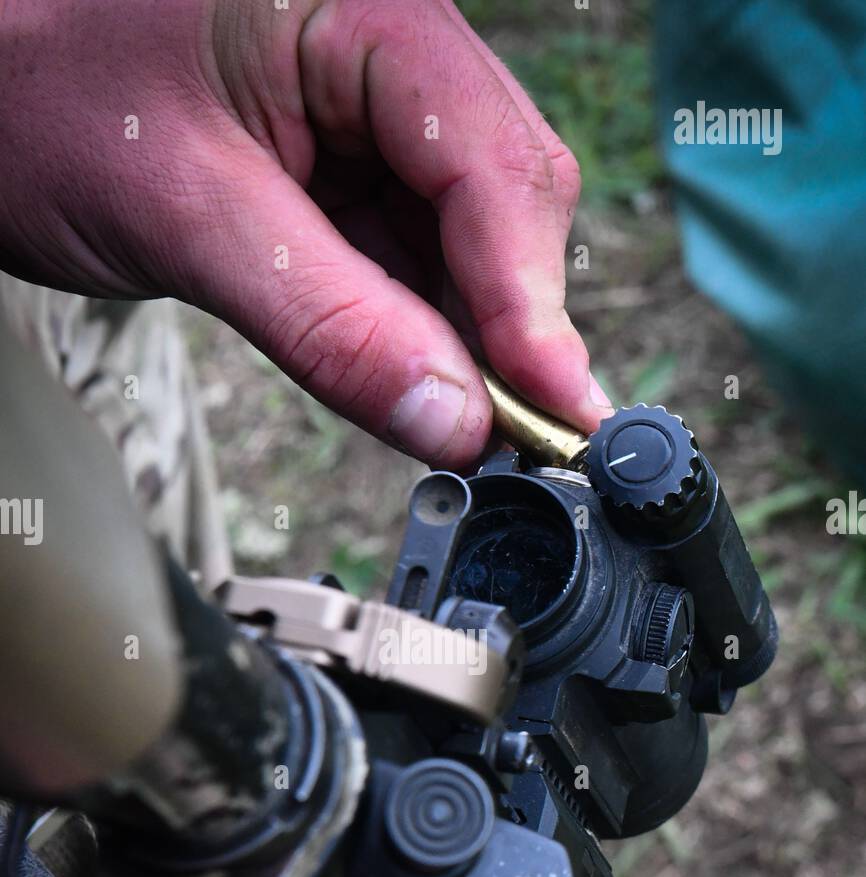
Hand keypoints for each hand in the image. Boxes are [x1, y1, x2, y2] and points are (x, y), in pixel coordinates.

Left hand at [0, 0, 611, 465]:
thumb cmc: (40, 92)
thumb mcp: (189, 217)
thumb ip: (331, 325)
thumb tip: (453, 421)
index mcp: (365, 5)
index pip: (492, 165)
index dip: (530, 306)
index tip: (556, 414)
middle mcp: (386, 43)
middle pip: (503, 197)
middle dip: (511, 326)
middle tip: (523, 441)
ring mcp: (368, 100)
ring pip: (466, 234)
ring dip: (471, 338)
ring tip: (468, 426)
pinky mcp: (342, 155)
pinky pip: (412, 249)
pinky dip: (420, 325)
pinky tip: (422, 381)